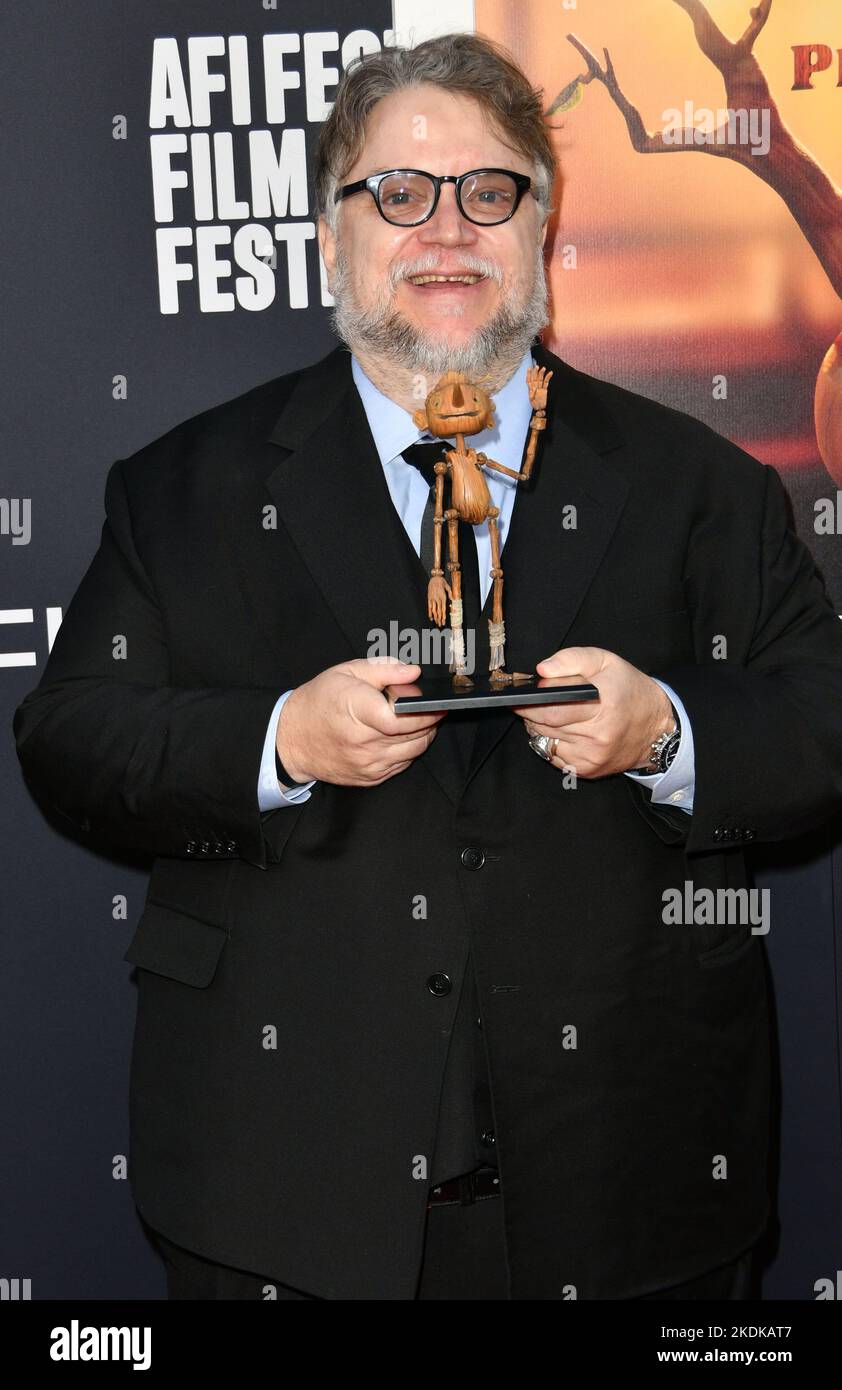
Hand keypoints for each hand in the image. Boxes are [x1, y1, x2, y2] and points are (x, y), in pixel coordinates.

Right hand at [276, 659, 444, 786]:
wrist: (292, 739)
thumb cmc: (319, 701)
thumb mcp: (347, 673)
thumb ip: (384, 670)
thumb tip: (414, 673)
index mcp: (357, 711)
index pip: (402, 718)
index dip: (425, 711)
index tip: (434, 702)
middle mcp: (363, 742)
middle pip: (414, 735)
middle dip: (430, 720)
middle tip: (431, 707)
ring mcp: (367, 764)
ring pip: (413, 751)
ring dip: (424, 735)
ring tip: (420, 720)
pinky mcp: (370, 777)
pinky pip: (402, 764)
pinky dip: (409, 750)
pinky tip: (402, 736)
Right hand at [427, 573, 451, 625]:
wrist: (434, 578)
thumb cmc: (442, 582)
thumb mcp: (448, 587)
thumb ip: (450, 593)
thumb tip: (453, 600)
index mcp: (443, 597)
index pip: (443, 608)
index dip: (443, 615)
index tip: (444, 621)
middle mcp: (437, 599)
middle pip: (438, 611)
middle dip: (439, 618)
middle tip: (440, 625)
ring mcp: (433, 599)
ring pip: (434, 610)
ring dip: (435, 617)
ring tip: (436, 623)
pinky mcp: (429, 598)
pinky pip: (429, 606)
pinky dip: (430, 612)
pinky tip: (431, 618)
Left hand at [512, 646, 673, 776]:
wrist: (658, 728)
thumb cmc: (629, 690)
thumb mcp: (606, 661)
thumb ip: (572, 660)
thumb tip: (542, 670)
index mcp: (603, 704)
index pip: (552, 709)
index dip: (530, 702)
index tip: (521, 695)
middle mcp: (598, 735)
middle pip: (544, 726)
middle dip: (531, 712)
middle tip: (533, 702)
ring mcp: (592, 756)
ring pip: (544, 741)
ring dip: (540, 727)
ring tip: (554, 714)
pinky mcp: (587, 770)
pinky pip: (553, 756)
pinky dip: (551, 742)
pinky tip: (565, 731)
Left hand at [526, 365, 552, 410]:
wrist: (540, 409)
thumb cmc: (535, 406)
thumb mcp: (532, 401)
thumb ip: (532, 396)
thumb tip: (532, 391)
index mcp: (530, 389)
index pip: (529, 380)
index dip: (529, 374)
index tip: (529, 368)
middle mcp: (535, 387)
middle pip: (535, 378)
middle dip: (535, 372)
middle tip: (537, 366)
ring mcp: (540, 388)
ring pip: (540, 379)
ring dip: (541, 373)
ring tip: (543, 368)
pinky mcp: (545, 389)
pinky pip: (546, 382)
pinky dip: (548, 377)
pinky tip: (550, 373)